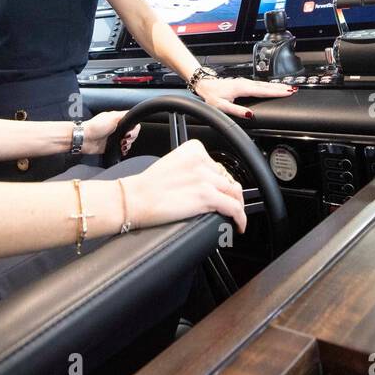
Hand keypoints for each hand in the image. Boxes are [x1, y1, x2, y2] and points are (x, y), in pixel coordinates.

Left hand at [80, 110, 139, 155]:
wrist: (85, 139)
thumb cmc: (95, 126)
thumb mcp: (112, 117)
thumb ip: (124, 115)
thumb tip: (132, 114)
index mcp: (118, 120)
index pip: (133, 123)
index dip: (134, 129)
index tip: (129, 133)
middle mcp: (118, 128)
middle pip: (132, 133)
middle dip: (131, 138)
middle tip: (125, 140)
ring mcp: (115, 138)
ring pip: (129, 142)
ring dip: (128, 145)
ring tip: (122, 146)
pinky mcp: (112, 146)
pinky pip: (122, 149)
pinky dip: (124, 150)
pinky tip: (122, 150)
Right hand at [125, 138, 246, 231]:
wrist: (135, 198)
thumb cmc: (148, 186)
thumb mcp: (172, 163)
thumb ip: (191, 167)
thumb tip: (206, 181)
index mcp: (194, 149)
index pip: (218, 165)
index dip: (221, 181)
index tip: (221, 190)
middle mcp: (202, 161)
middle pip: (228, 179)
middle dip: (229, 194)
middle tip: (228, 205)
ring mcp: (206, 178)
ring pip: (234, 193)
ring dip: (237, 206)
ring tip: (235, 216)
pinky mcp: (207, 196)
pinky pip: (234, 208)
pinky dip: (240, 218)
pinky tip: (239, 225)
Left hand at [192, 76, 295, 118]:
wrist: (204, 85)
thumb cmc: (211, 96)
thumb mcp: (221, 106)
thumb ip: (236, 111)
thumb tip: (250, 115)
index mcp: (242, 88)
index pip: (263, 91)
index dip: (276, 92)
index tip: (287, 92)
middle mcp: (245, 83)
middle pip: (266, 86)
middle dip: (280, 87)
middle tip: (293, 89)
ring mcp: (244, 82)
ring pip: (264, 84)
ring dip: (276, 86)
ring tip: (287, 88)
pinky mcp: (243, 83)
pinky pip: (260, 84)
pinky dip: (269, 86)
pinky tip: (273, 87)